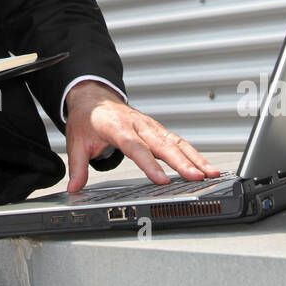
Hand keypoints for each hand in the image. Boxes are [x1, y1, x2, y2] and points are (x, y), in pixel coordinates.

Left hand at [64, 80, 220, 192]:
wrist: (93, 96)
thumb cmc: (87, 118)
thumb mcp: (76, 142)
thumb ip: (78, 167)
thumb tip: (73, 189)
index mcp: (117, 127)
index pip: (135, 147)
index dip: (149, 164)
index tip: (162, 180)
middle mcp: (138, 125)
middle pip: (162, 144)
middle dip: (182, 162)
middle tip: (197, 178)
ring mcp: (150, 126)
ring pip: (176, 141)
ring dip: (194, 158)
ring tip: (211, 174)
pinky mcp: (157, 129)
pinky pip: (177, 140)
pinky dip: (193, 153)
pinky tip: (205, 165)